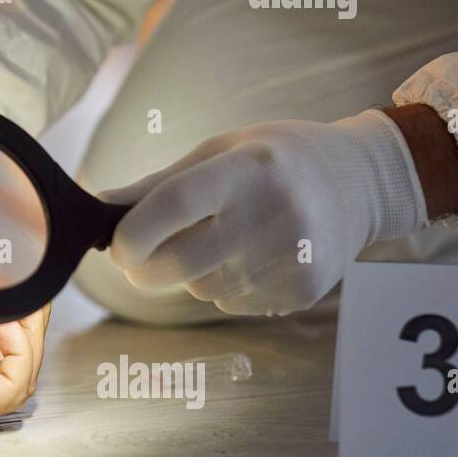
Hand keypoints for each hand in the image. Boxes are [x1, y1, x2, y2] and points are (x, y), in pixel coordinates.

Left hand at [99, 111, 426, 315]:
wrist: (360, 183)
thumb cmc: (273, 159)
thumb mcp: (217, 153)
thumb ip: (156, 185)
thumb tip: (96, 207)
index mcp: (244, 172)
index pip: (173, 206)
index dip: (132, 233)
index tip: (115, 243)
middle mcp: (270, 218)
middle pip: (178, 265)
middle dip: (142, 268)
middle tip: (135, 256)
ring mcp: (289, 261)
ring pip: (200, 289)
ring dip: (189, 273)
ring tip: (218, 238)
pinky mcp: (300, 292)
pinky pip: (230, 303)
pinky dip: (223, 285)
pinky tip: (250, 255)